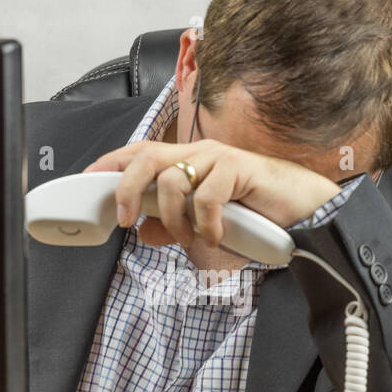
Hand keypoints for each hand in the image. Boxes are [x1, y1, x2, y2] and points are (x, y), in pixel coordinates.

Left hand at [84, 139, 342, 249]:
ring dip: (175, 219)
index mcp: (189, 162)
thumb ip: (175, 228)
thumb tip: (143, 232)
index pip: (140, 153)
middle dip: (127, 188)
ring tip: (194, 238)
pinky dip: (207, 223)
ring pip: (173, 181)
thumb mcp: (206, 228)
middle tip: (125, 221)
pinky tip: (219, 234)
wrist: (304, 213)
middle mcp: (200, 154)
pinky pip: (206, 197)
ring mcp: (220, 159)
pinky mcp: (239, 169)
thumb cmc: (258, 216)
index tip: (87, 179)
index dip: (111, 163)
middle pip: (146, 158)